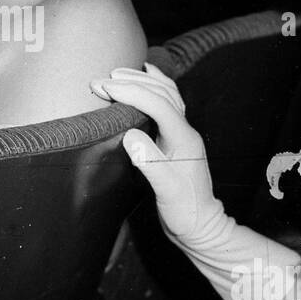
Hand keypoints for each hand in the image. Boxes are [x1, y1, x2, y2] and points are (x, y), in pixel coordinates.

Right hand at [93, 64, 300, 299]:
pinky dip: (154, 85)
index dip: (131, 92)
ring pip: (166, 93)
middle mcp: (185, 130)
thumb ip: (150, 163)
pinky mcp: (175, 136)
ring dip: (142, 80)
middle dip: (132, 82)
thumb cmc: (184, 211)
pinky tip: (146, 75)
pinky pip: (167, 101)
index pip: (158, 104)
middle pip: (162, 93)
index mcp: (184, 139)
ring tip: (116, 74)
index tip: (104, 87)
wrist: (199, 225)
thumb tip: (130, 135)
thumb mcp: (167, 191)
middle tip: (101, 81)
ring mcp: (182, 132)